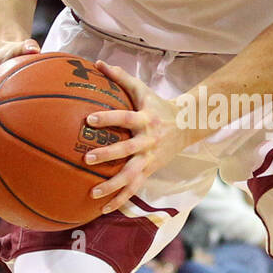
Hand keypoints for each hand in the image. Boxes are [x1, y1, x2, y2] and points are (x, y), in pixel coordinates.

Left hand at [82, 60, 192, 213]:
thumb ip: (120, 77)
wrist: (186, 126)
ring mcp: (150, 158)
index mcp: (145, 119)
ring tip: (93, 193)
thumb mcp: (142, 90)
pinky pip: (134, 188)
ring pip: (131, 175)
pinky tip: (103, 209)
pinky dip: (120, 199)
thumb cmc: (157, 105)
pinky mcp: (150, 171)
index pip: (125, 117)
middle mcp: (148, 141)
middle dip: (108, 155)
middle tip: (87, 158)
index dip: (108, 118)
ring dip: (113, 186)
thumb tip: (97, 63)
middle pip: (127, 150)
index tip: (89, 119)